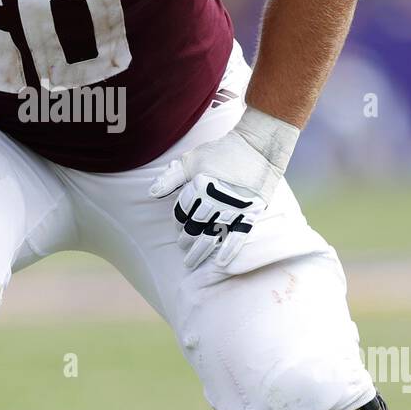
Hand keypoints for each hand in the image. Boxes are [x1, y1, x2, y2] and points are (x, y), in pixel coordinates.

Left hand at [149, 107, 298, 270]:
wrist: (258, 146)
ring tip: (191, 261)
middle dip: (186, 239)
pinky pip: (239, 235)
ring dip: (201, 250)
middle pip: (196, 226)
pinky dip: (229, 250)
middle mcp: (216, 198)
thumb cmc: (222, 152)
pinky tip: (220, 262)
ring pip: (213, 235)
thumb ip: (172, 177)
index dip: (178, 220)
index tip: (178, 227)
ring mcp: (235, 206)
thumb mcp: (192, 160)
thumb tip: (152, 192)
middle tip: (183, 248)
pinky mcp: (252, 212)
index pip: (183, 210)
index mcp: (200, 185)